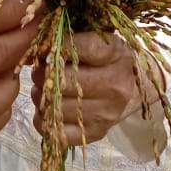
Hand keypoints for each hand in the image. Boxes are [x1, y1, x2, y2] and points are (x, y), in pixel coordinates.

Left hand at [30, 32, 157, 145]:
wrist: (133, 88)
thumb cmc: (106, 59)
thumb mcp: (98, 39)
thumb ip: (71, 36)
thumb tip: (37, 47)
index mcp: (117, 55)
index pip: (83, 47)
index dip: (59, 45)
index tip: (49, 46)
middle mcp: (115, 86)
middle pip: (65, 81)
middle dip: (43, 74)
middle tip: (39, 70)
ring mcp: (107, 113)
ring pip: (57, 107)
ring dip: (41, 97)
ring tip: (44, 89)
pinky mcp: (97, 133)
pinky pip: (58, 132)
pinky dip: (44, 121)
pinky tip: (49, 109)